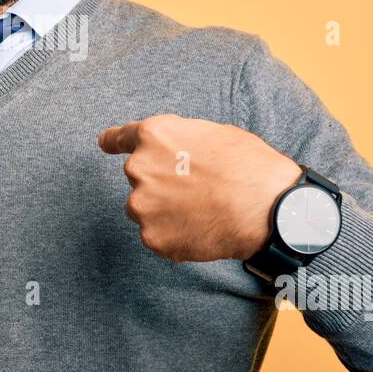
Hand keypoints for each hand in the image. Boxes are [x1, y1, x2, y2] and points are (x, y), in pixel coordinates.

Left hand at [97, 113, 302, 262]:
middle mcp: (139, 168)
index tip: (105, 143)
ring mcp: (142, 205)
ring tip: (204, 212)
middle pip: (140, 179)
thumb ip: (179, 143)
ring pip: (147, 210)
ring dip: (167, 212)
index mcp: (154, 136)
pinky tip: (202, 230)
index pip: (121, 138)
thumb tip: (173, 153)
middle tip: (198, 191)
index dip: (113, 141)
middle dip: (162, 185)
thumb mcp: (212, 134)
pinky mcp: (152, 237)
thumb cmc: (249, 167)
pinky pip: (158, 237)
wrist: (267, 207)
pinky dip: (176, 237)